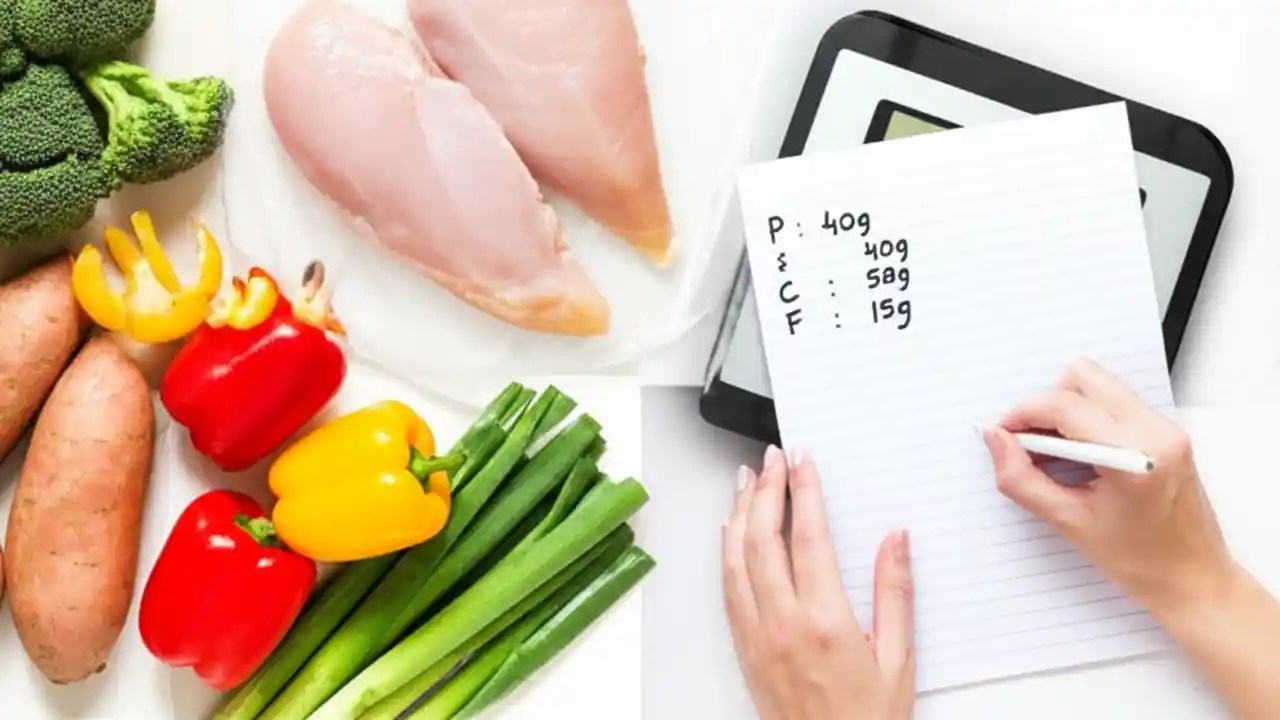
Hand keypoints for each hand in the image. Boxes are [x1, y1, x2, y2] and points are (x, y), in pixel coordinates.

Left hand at [722, 445, 914, 719]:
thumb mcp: (899, 660)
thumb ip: (896, 594)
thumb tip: (897, 540)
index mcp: (824, 621)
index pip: (808, 537)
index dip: (804, 490)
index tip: (803, 460)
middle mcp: (782, 623)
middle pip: (763, 539)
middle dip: (767, 490)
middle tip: (773, 457)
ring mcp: (757, 635)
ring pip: (736, 559)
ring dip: (739, 513)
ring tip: (747, 480)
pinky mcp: (744, 648)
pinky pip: (728, 588)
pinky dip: (726, 551)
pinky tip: (730, 532)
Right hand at [981, 358, 1236, 620]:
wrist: (1194, 579)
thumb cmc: (1141, 562)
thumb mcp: (1069, 523)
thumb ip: (1022, 479)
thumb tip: (996, 440)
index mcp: (1135, 455)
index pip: (1065, 406)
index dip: (1023, 413)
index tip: (1003, 433)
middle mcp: (1156, 431)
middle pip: (1083, 377)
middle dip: (1046, 404)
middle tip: (1029, 441)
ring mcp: (1167, 428)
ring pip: (1099, 384)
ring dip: (1067, 409)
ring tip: (1054, 452)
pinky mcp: (1168, 432)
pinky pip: (1116, 402)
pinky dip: (1087, 419)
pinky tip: (1078, 455)